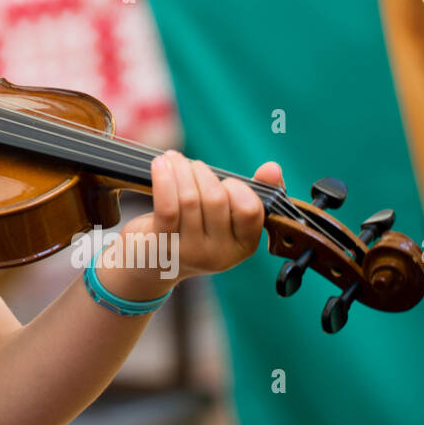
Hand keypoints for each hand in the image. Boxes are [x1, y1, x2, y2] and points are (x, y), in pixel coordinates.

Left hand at [111, 151, 275, 292]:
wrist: (151, 264)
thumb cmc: (193, 231)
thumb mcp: (225, 217)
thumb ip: (252, 192)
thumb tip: (272, 168)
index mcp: (244, 246)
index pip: (250, 210)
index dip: (237, 187)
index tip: (223, 179)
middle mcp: (220, 254)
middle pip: (216, 199)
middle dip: (202, 172)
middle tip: (190, 164)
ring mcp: (190, 252)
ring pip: (190, 199)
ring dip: (180, 170)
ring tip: (172, 159)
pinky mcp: (162, 246)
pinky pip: (167, 206)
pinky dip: (164, 179)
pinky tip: (159, 164)